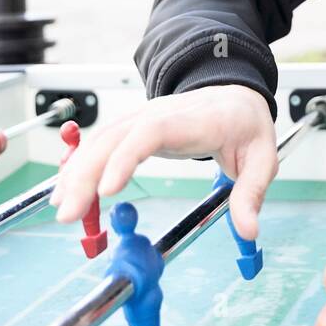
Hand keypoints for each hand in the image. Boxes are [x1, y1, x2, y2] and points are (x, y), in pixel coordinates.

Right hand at [50, 84, 277, 239]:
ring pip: (102, 140)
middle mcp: (161, 114)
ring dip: (77, 172)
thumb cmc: (246, 124)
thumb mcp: (263, 158)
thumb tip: (249, 231)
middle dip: (87, 174)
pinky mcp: (133, 127)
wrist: (236, 94)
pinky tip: (67, 190)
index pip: (153, 131)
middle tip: (69, 212)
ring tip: (63, 208)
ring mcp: (143, 117)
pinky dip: (81, 165)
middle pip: (116, 138)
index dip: (126, 156)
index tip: (109, 187)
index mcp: (195, 120)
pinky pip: (102, 143)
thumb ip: (252, 193)